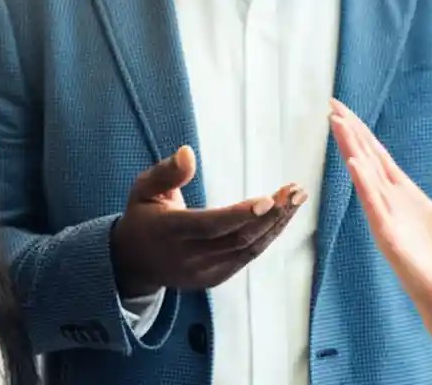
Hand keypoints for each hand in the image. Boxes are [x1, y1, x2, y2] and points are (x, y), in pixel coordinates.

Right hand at [110, 145, 307, 296]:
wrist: (134, 263)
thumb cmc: (143, 216)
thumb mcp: (143, 189)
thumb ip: (166, 172)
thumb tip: (187, 152)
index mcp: (168, 232)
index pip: (209, 226)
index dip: (239, 214)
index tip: (268, 199)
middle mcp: (187, 257)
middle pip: (237, 238)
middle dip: (271, 215)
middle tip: (296, 191)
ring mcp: (203, 272)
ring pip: (248, 249)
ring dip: (277, 224)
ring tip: (297, 198)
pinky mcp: (215, 279)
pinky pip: (247, 257)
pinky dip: (268, 236)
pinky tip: (283, 216)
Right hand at [329, 99, 431, 382]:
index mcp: (408, 196)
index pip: (380, 157)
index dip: (363, 133)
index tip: (345, 112)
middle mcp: (392, 204)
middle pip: (366, 159)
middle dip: (350, 133)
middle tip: (332, 107)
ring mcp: (387, 219)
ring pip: (365, 176)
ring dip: (352, 149)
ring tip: (337, 124)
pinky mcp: (388, 236)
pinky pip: (372, 205)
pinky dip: (363, 183)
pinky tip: (354, 163)